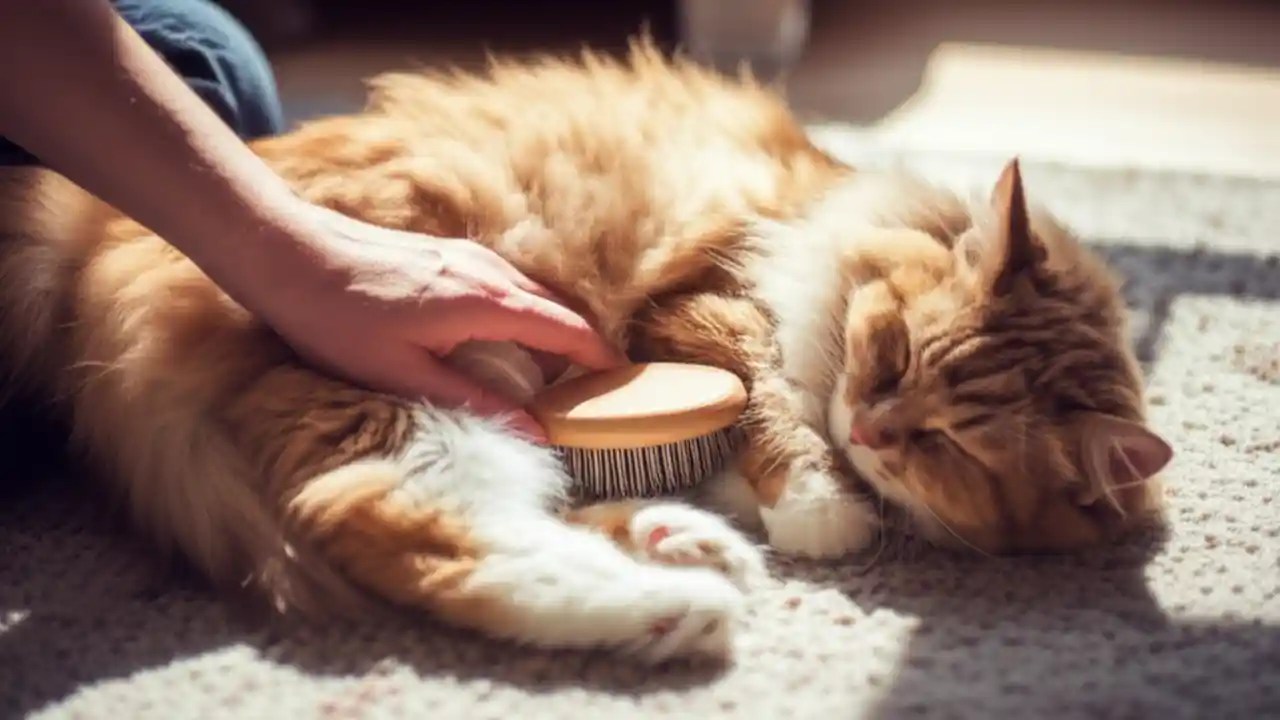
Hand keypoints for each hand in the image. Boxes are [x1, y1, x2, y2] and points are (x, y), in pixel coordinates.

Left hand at [238, 205, 622, 441]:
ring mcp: (468, 258)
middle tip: (595, 388)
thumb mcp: (403, 375)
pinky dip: (526, 314)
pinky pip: (509, 286)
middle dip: (583, 347)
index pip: (565, 329)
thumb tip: (533, 431)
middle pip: (559, 309)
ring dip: (554, 331)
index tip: (623, 382)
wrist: (290, 254)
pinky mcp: (448, 255)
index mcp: (485, 302)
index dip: (599, 357)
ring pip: (534, 295)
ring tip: (556, 373)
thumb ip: (474, 401)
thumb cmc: (338, 319)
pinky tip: (508, 341)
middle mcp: (487, 273)